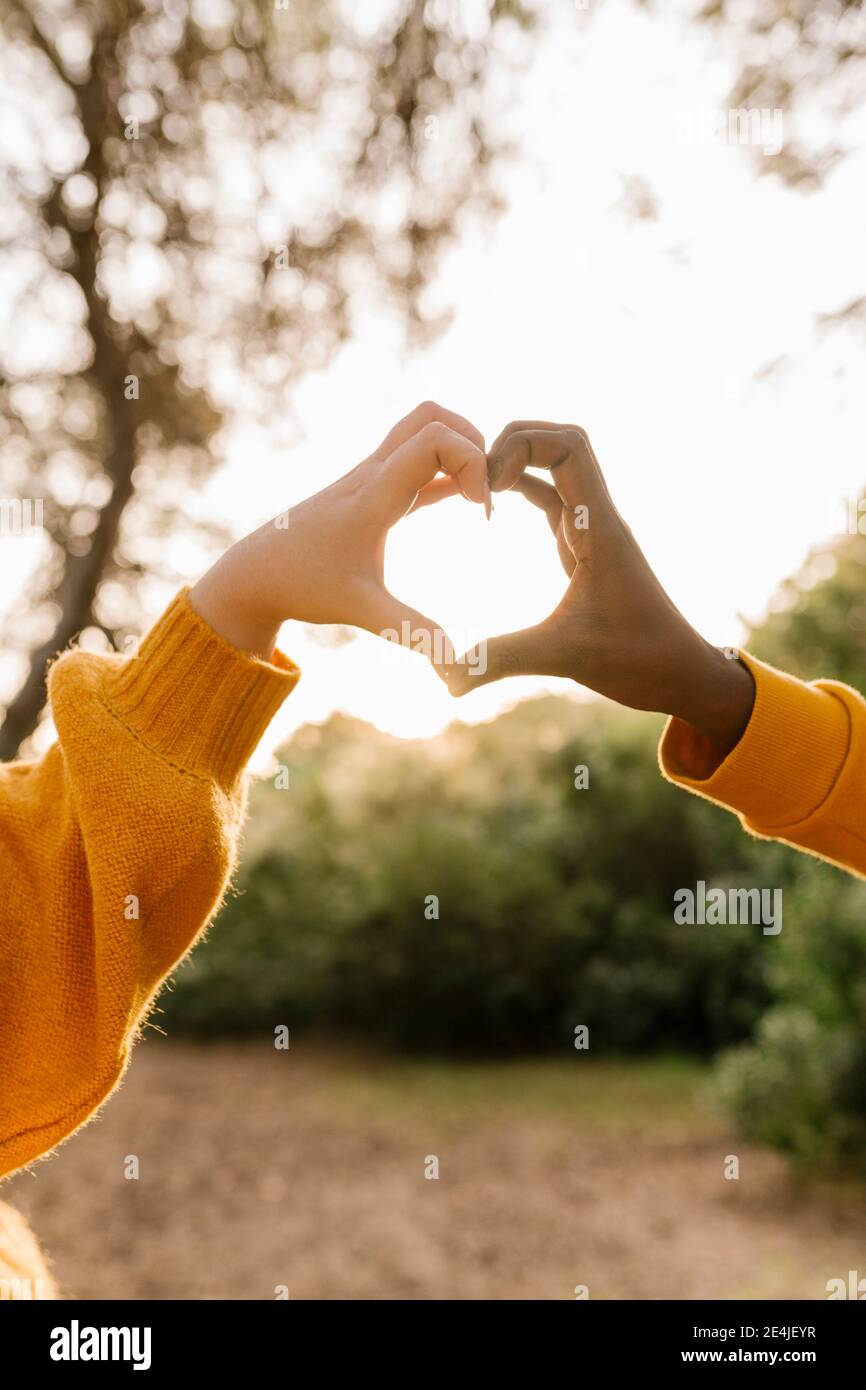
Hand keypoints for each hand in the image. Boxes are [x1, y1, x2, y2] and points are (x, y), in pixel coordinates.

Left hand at [190, 401, 488, 661]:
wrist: (255, 574)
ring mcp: (370, 477)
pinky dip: (447, 469)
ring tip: (478, 498)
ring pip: (422, 430)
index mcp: (373, 495)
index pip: (434, 439)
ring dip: (460, 451)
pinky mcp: (371, 490)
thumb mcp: (361, 611)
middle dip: (473, 443)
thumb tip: (455, 663)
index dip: (472, 461)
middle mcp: (372, 474)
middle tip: (487, 491)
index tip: (481, 509)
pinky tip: (464, 500)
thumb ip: (411, 631)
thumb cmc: (304, 588)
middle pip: (431, 417)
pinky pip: (416, 461)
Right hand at [447, 420, 753, 762]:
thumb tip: (445, 681)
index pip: (568, 446)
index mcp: (598, 528)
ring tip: (475, 490)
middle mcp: (597, 518)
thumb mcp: (563, 657)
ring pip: (556, 468)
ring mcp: (591, 531)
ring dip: (517, 464)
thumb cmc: (637, 660)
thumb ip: (500, 661)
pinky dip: (522, 491)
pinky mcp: (584, 548)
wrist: (679, 673)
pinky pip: (551, 499)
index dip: (522, 445)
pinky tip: (492, 512)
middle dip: (514, 442)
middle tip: (474, 478)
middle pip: (561, 441)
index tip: (489, 485)